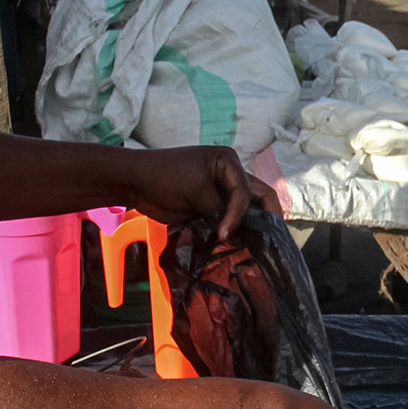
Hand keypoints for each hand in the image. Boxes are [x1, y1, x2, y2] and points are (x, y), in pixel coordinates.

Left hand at [127, 145, 275, 241]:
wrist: (137, 183)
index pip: (245, 191)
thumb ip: (217, 210)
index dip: (238, 214)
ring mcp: (221, 192)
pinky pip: (229, 220)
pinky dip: (234, 231)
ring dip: (249, 226)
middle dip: (265, 217)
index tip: (226, 234)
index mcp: (228, 162)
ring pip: (247, 210)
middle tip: (270, 240)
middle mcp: (230, 175)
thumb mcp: (196, 190)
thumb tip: (232, 235)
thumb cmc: (165, 176)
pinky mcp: (211, 207)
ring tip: (254, 246)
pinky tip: (237, 245)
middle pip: (258, 196)